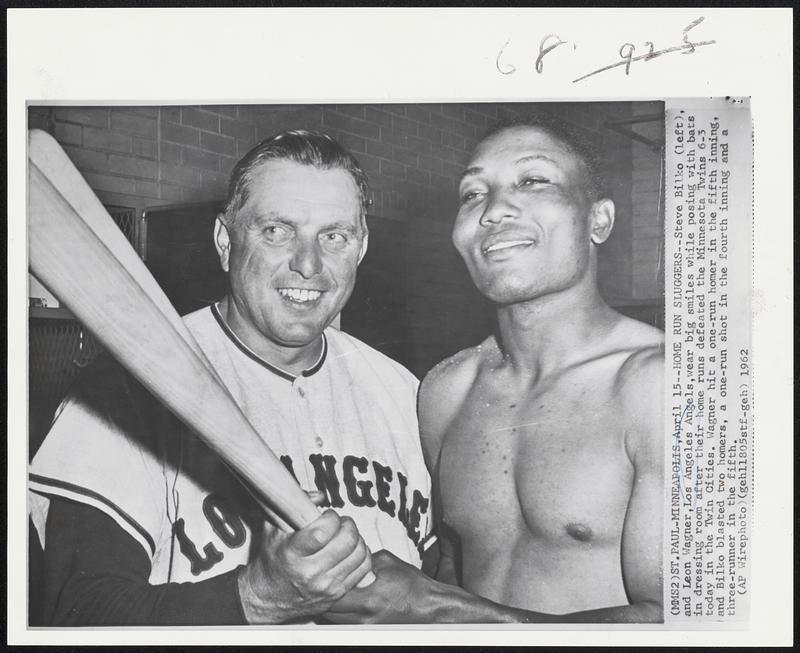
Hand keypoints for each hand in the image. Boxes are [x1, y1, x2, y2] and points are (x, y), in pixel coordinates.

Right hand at [237, 509, 371, 623]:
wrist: (267, 597)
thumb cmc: (272, 559)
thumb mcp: (273, 528)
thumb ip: (294, 506)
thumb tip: (320, 496)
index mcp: (292, 555)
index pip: (323, 532)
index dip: (331, 518)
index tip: (327, 515)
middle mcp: (310, 573)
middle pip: (346, 541)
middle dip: (347, 524)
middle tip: (339, 523)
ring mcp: (326, 585)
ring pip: (358, 552)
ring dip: (356, 537)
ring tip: (344, 535)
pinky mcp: (337, 593)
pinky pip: (363, 567)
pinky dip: (361, 553)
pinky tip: (350, 549)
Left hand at [324, 550, 442, 623]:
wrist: (428, 605)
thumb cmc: (412, 585)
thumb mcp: (387, 562)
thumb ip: (363, 559)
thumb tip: (348, 554)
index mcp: (369, 599)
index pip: (333, 596)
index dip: (325, 583)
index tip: (324, 572)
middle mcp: (365, 618)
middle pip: (329, 612)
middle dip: (325, 596)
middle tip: (326, 580)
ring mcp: (366, 627)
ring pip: (335, 620)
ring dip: (333, 606)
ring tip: (337, 590)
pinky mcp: (369, 631)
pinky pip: (347, 623)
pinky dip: (343, 613)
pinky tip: (349, 601)